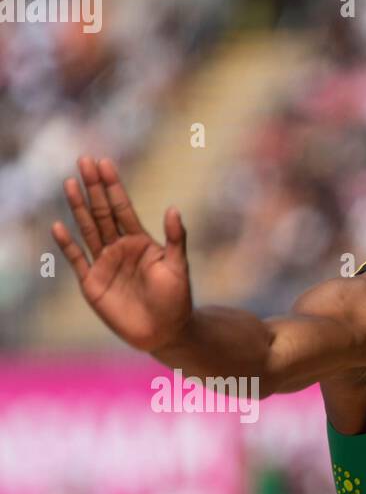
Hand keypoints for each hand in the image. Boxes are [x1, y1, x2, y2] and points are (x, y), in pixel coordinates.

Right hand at [51, 157, 191, 351]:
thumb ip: (176, 239)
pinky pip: (77, 260)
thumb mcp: (178, 267)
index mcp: (139, 242)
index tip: (104, 162)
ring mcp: (104, 263)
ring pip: (88, 229)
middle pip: (102, 212)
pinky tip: (59, 226)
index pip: (122, 208)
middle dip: (93, 187)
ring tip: (70, 183)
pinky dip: (68, 244)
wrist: (165, 332)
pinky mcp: (92, 282)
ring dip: (79, 207)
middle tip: (84, 160)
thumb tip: (173, 208)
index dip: (113, 186)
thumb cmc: (176, 300)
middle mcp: (119, 248)